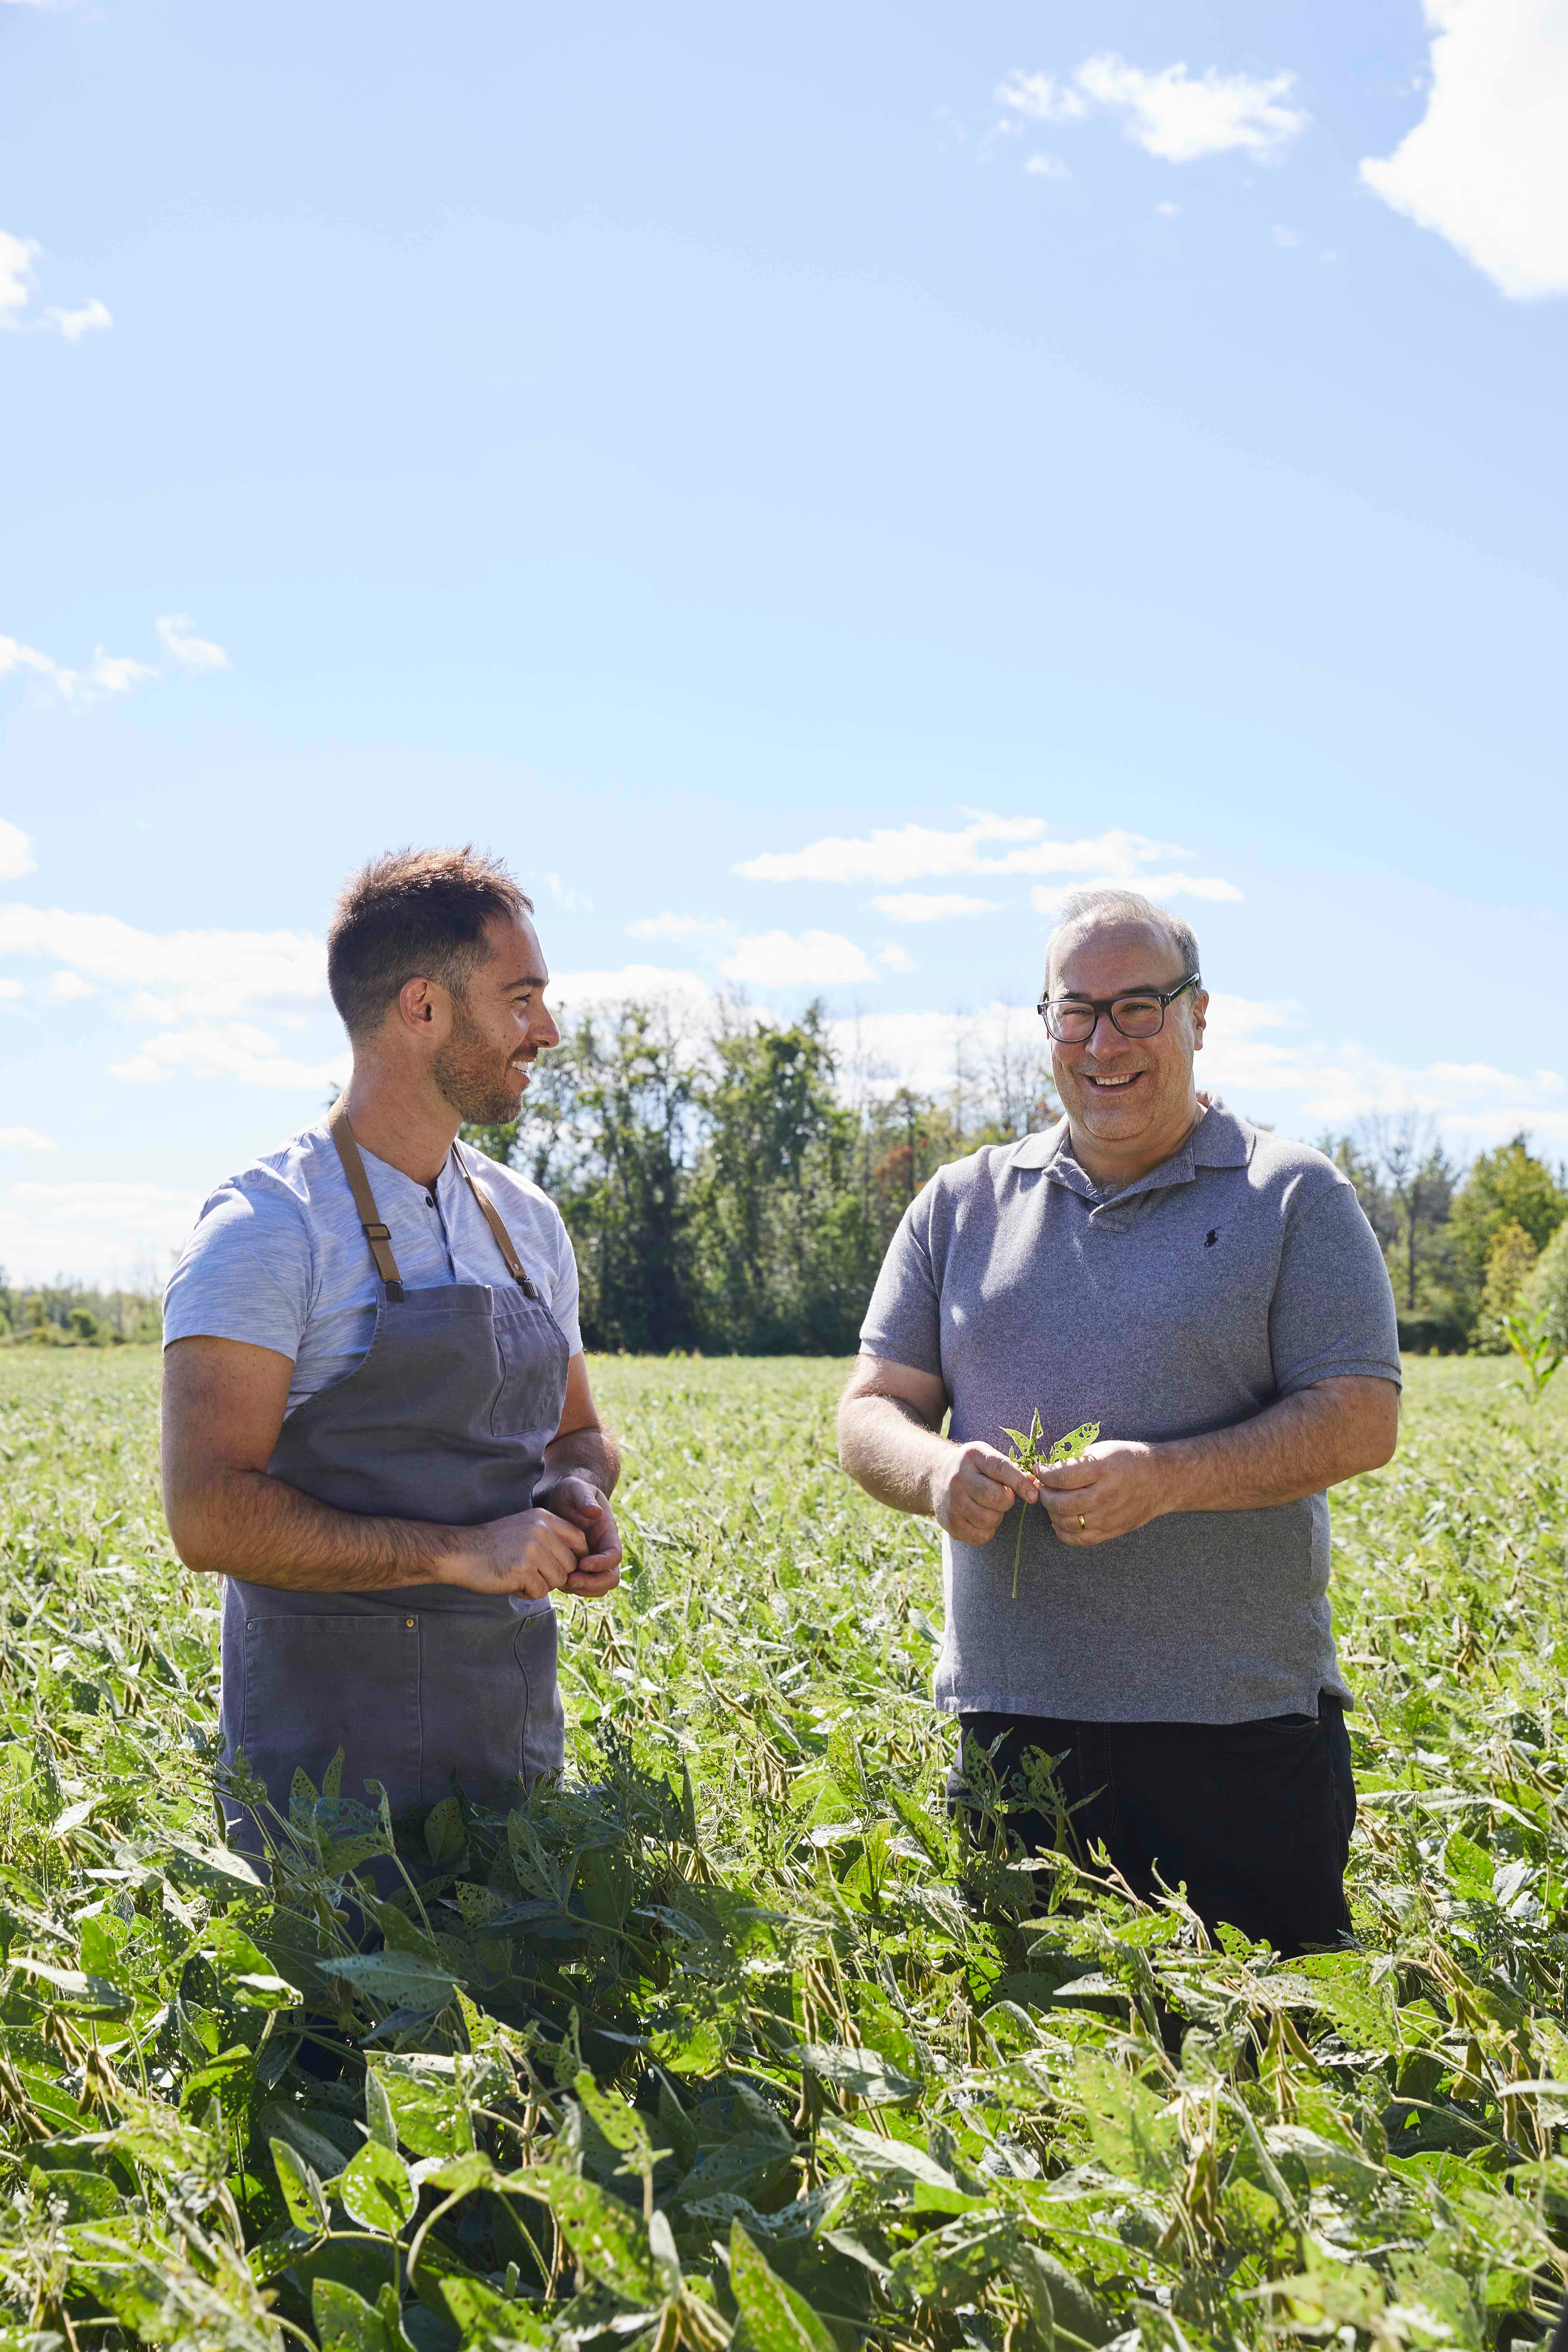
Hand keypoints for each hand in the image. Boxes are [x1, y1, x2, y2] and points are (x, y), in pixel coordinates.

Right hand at [443, 1506, 587, 1597]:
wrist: (460, 1551)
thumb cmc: (493, 1545)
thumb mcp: (525, 1528)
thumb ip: (551, 1538)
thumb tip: (579, 1563)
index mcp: (544, 1518)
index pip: (579, 1540)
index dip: (575, 1558)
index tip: (562, 1567)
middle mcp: (542, 1530)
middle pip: (571, 1565)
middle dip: (555, 1575)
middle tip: (531, 1574)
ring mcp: (533, 1549)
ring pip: (558, 1580)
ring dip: (541, 1585)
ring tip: (519, 1577)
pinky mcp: (523, 1569)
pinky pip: (541, 1592)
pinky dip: (527, 1593)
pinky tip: (511, 1583)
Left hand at [533, 1474, 623, 1599]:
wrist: (561, 1499)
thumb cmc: (570, 1492)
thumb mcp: (575, 1488)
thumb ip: (584, 1499)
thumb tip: (596, 1513)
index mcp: (608, 1532)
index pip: (614, 1555)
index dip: (601, 1563)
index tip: (582, 1563)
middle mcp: (604, 1549)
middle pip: (611, 1577)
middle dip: (593, 1583)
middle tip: (570, 1580)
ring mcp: (594, 1560)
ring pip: (599, 1586)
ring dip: (582, 1589)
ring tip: (561, 1582)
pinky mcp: (581, 1567)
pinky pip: (584, 1585)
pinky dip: (573, 1588)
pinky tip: (556, 1579)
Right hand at [929, 1441, 1038, 1544]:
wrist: (936, 1476)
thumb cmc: (972, 1468)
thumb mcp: (987, 1457)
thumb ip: (1010, 1469)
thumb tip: (1036, 1485)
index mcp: (972, 1456)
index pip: (1001, 1469)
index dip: (1021, 1483)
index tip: (1033, 1495)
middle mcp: (959, 1478)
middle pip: (996, 1497)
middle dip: (1007, 1501)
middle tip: (1002, 1497)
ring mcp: (952, 1502)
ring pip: (989, 1519)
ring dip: (997, 1516)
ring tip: (989, 1507)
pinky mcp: (950, 1523)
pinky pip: (980, 1536)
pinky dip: (987, 1531)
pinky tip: (981, 1519)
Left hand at [1035, 1439, 1164, 1546]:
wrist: (1161, 1480)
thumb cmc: (1129, 1460)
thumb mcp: (1103, 1449)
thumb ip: (1076, 1461)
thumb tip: (1048, 1470)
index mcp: (1102, 1470)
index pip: (1061, 1477)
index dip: (1043, 1474)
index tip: (1039, 1470)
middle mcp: (1105, 1496)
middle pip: (1061, 1503)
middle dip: (1044, 1495)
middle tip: (1042, 1487)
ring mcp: (1109, 1517)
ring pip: (1067, 1523)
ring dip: (1051, 1513)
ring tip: (1051, 1502)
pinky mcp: (1112, 1531)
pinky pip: (1080, 1539)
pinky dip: (1063, 1532)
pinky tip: (1059, 1521)